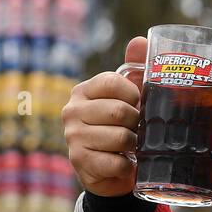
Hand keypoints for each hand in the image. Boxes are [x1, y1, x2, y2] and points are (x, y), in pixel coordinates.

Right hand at [61, 36, 146, 196]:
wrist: (109, 171)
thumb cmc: (121, 126)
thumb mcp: (128, 97)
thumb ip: (135, 67)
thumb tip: (140, 40)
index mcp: (84, 90)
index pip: (114, 82)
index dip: (134, 95)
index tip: (137, 104)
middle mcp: (72, 111)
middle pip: (119, 111)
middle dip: (136, 123)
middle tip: (136, 129)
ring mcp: (73, 137)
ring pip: (120, 137)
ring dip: (133, 144)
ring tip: (130, 145)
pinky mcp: (79, 161)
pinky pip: (116, 162)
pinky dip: (127, 165)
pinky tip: (124, 162)